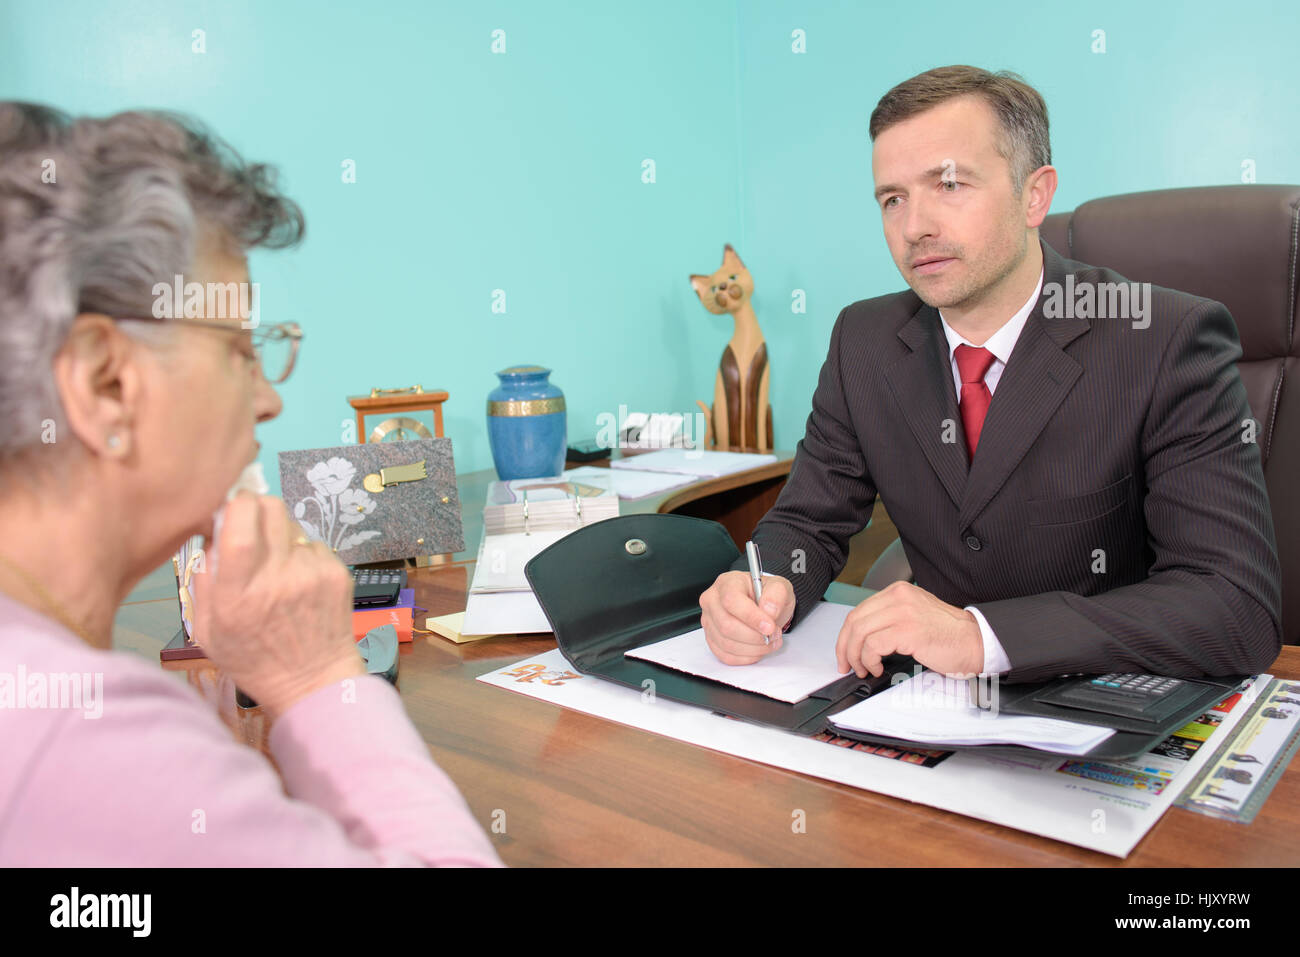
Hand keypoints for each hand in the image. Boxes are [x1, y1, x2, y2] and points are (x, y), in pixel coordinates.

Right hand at [192, 492, 364, 719]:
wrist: (312, 681)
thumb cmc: (252, 658)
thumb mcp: (207, 628)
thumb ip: (204, 579)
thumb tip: (212, 533)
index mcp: (238, 593)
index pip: (241, 523)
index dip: (237, 503)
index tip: (232, 505)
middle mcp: (277, 578)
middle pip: (271, 508)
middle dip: (258, 507)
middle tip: (251, 525)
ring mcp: (311, 574)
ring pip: (293, 526)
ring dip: (280, 535)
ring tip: (276, 566)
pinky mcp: (336, 575)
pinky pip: (314, 545)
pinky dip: (303, 554)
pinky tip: (299, 582)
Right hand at [699, 570, 794, 664]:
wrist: (763, 606)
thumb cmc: (766, 595)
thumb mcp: (780, 587)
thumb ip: (776, 595)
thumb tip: (768, 610)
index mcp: (727, 583)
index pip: (732, 600)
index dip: (751, 617)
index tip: (769, 626)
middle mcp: (713, 601)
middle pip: (727, 625)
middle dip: (755, 636)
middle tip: (773, 635)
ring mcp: (709, 621)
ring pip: (727, 643)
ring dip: (753, 648)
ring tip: (769, 641)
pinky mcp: (712, 639)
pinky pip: (726, 656)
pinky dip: (746, 657)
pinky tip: (757, 648)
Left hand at [835, 581, 983, 678]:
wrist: (976, 642)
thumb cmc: (949, 634)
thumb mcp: (914, 615)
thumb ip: (890, 619)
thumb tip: (862, 639)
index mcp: (898, 592)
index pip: (859, 611)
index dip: (846, 635)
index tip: (845, 651)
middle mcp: (898, 597)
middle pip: (854, 621)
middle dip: (845, 647)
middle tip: (847, 665)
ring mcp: (903, 612)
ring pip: (860, 633)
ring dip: (856, 657)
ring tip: (864, 669)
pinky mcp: (907, 630)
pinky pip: (873, 645)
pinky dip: (870, 660)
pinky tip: (877, 668)